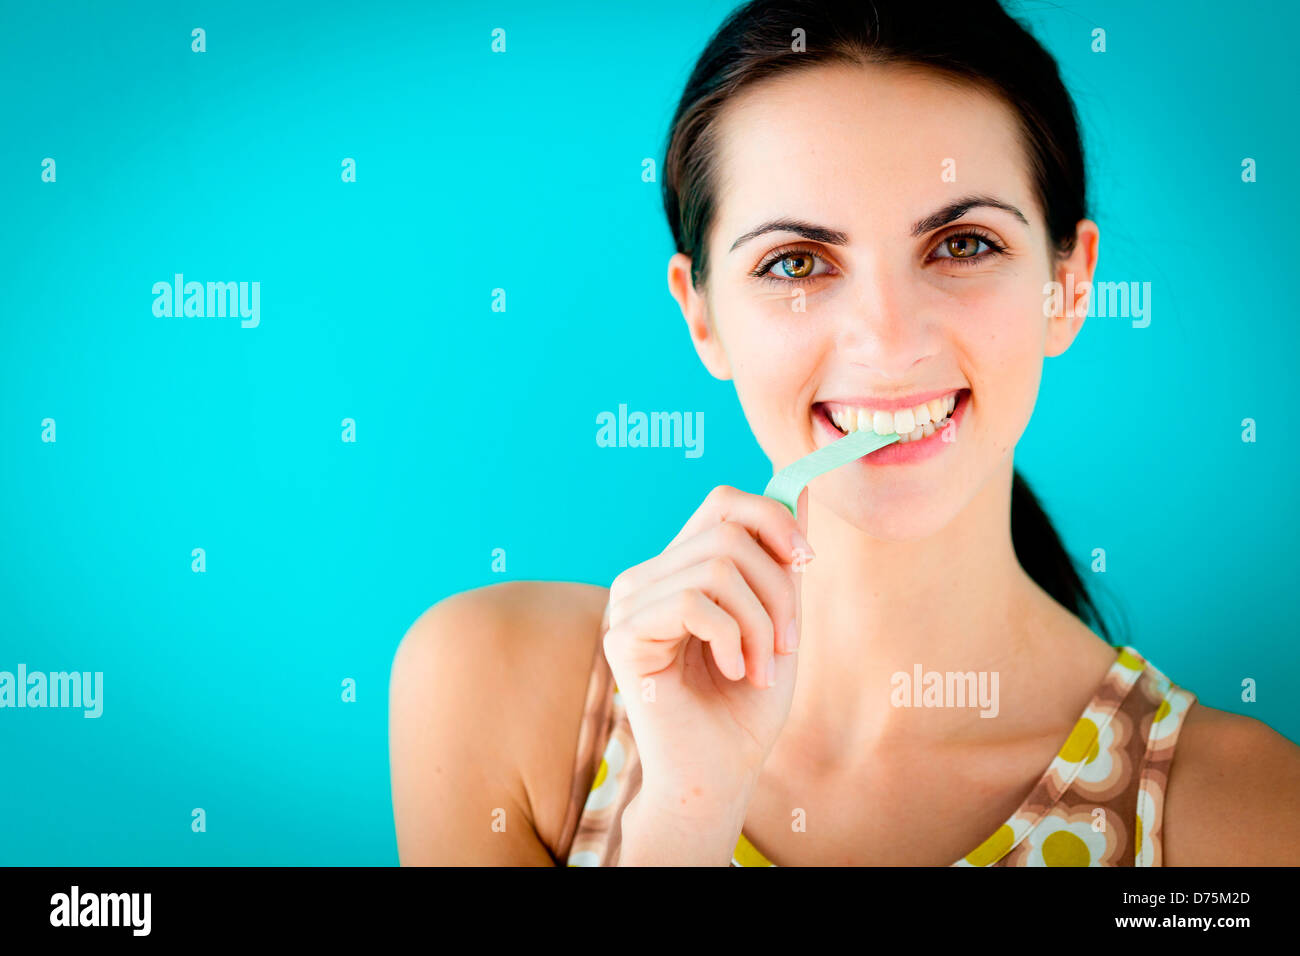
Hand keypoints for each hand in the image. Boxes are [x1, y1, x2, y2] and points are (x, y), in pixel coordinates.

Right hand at [601, 484, 811, 821]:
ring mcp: (627, 603)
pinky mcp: (621, 634)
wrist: (719, 775)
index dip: (772, 519)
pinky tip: (734, 672)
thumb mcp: (778, 620)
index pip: (722, 501)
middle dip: (777, 588)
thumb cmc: (746, 707)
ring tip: (761, 667)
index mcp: (678, 568)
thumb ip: (781, 560)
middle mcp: (647, 577)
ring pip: (717, 566)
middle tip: (786, 644)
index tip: (807, 562)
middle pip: (727, 532)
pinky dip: (731, 638)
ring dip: (760, 622)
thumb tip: (802, 484)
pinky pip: (693, 602)